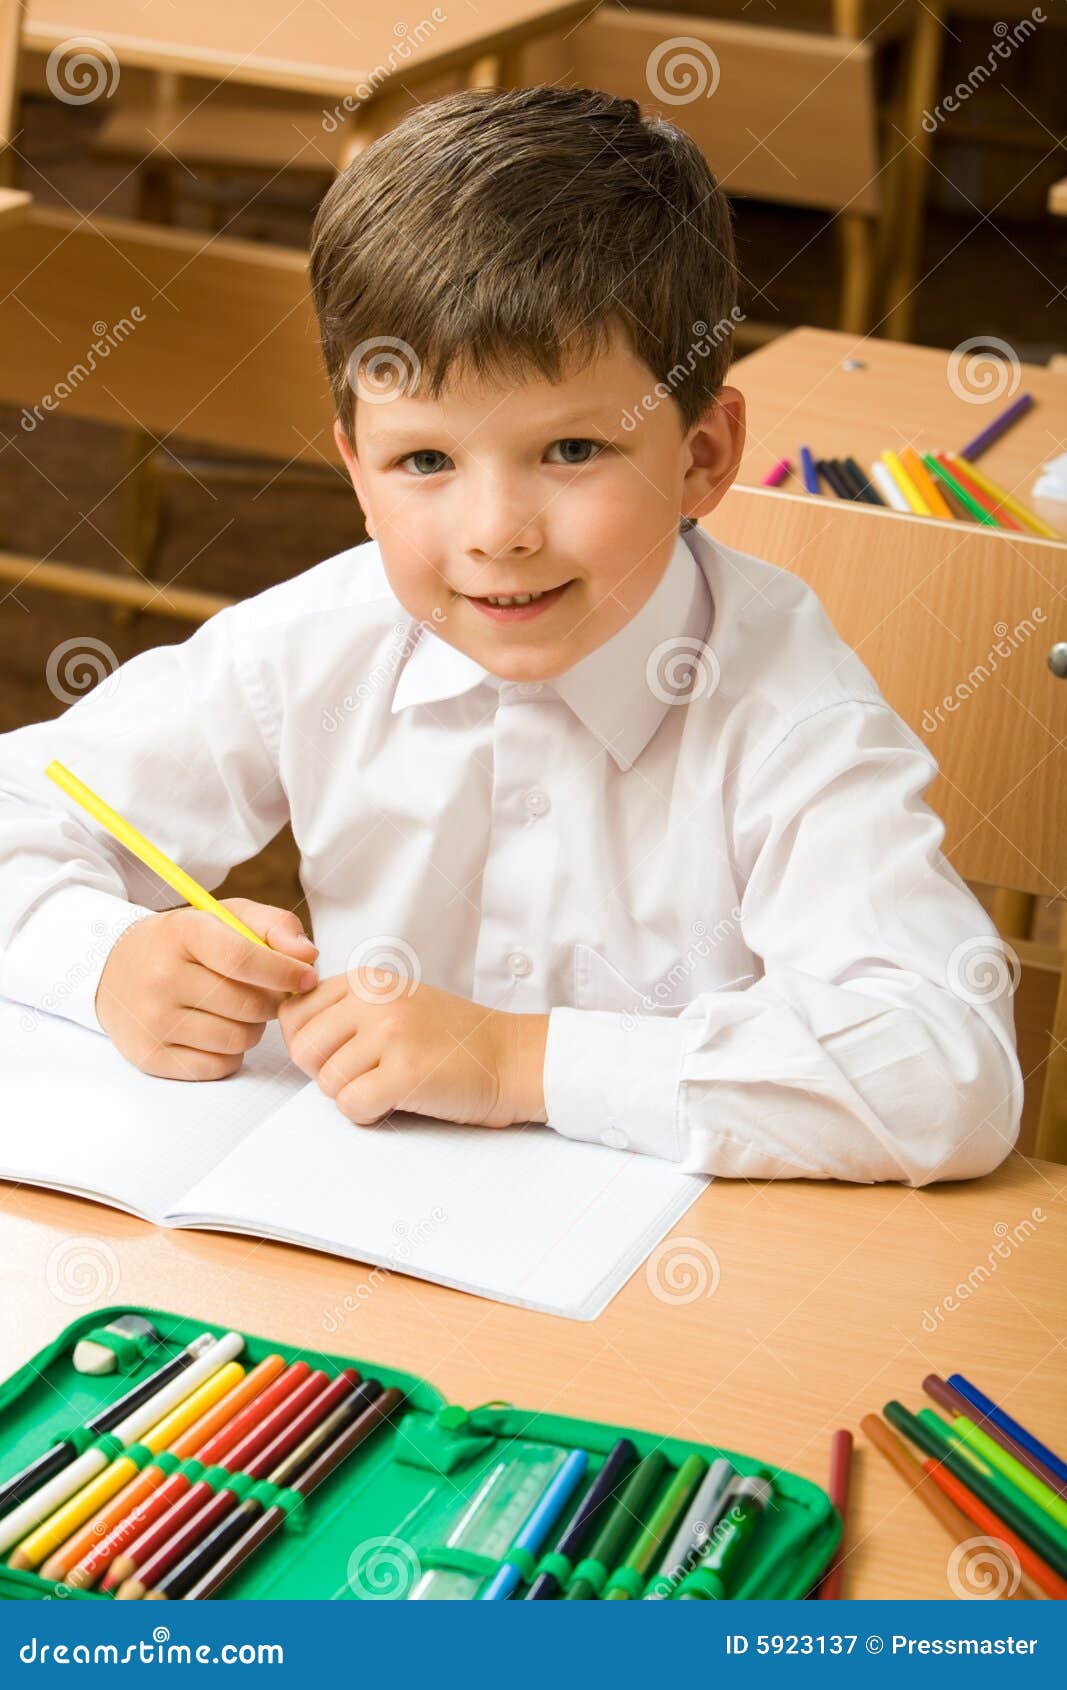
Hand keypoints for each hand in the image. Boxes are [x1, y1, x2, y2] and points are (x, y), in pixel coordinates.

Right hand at [95, 897, 319, 1079]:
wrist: (114, 970)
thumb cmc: (184, 943)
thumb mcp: (226, 917)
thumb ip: (274, 926)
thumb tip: (308, 957)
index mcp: (182, 933)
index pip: (244, 959)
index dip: (285, 972)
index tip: (307, 978)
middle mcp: (161, 977)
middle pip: (248, 1005)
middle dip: (270, 1002)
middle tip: (264, 993)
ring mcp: (152, 1020)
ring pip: (238, 1039)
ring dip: (252, 1028)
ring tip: (237, 1011)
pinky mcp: (150, 1056)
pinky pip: (218, 1066)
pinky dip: (230, 1052)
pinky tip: (216, 1030)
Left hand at [278, 970, 548, 1128]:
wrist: (510, 1057)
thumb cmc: (451, 1038)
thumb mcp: (395, 1002)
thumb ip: (345, 1009)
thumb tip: (289, 1031)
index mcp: (367, 979)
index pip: (293, 1013)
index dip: (310, 1044)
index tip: (341, 1053)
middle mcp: (375, 999)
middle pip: (303, 1050)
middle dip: (326, 1073)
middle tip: (366, 1074)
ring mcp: (391, 1033)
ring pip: (326, 1082)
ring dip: (353, 1095)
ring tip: (390, 1083)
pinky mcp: (405, 1072)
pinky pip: (352, 1105)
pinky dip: (369, 1113)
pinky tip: (397, 1100)